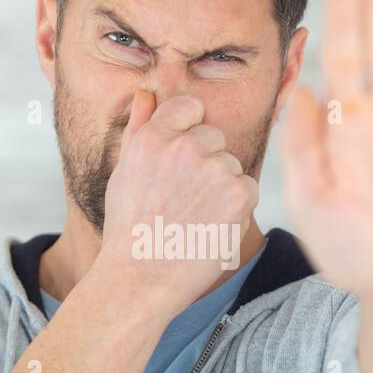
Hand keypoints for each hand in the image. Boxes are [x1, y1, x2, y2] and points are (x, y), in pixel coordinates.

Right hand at [95, 90, 259, 315]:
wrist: (141, 277)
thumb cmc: (130, 230)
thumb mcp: (124, 173)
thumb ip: (139, 129)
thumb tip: (145, 94)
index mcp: (153, 137)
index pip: (189, 108)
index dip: (189, 132)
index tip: (182, 161)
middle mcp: (184, 146)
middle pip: (214, 137)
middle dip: (206, 163)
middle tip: (183, 201)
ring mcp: (214, 169)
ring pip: (232, 166)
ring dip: (222, 187)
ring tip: (194, 218)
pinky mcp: (239, 194)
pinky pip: (248, 189)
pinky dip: (236, 209)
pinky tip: (210, 228)